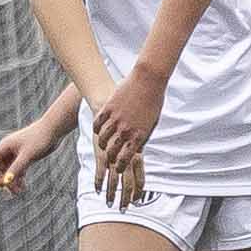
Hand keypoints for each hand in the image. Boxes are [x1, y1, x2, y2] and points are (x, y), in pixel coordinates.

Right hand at [0, 117, 65, 192]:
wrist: (54, 130)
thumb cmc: (40, 138)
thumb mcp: (27, 155)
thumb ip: (17, 168)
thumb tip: (6, 181)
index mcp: (5, 146)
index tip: (0, 184)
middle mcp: (9, 150)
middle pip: (0, 168)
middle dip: (4, 180)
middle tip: (10, 191)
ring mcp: (17, 154)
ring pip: (10, 170)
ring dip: (12, 181)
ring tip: (19, 192)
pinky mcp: (26, 157)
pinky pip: (19, 170)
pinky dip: (20, 178)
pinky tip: (23, 187)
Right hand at [91, 64, 165, 194]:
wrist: (149, 80)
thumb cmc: (154, 101)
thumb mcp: (151, 123)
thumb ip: (142, 137)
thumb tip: (137, 150)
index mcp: (139, 135)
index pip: (125, 158)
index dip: (120, 167)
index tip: (117, 170)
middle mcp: (126, 130)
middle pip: (112, 151)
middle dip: (109, 159)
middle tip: (108, 160)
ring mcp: (116, 119)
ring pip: (102, 138)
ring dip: (102, 143)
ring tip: (102, 145)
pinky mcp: (109, 108)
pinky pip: (98, 123)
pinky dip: (96, 129)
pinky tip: (97, 130)